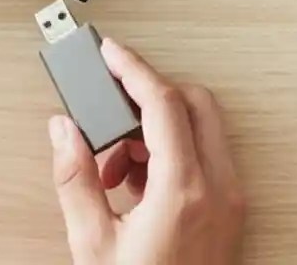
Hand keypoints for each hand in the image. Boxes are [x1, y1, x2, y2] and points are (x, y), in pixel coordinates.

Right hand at [49, 39, 245, 264]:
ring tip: (112, 167)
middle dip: (148, 97)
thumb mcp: (92, 246)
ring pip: (201, 131)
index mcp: (184, 190)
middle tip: (108, 108)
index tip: (109, 52)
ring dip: (156, 130)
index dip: (132, 68)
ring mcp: (232, 201)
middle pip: (194, 104)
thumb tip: (63, 131)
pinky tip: (134, 186)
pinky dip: (171, 155)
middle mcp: (219, 189)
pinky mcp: (232, 214)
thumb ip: (74, 179)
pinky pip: (206, 160)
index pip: (162, 103)